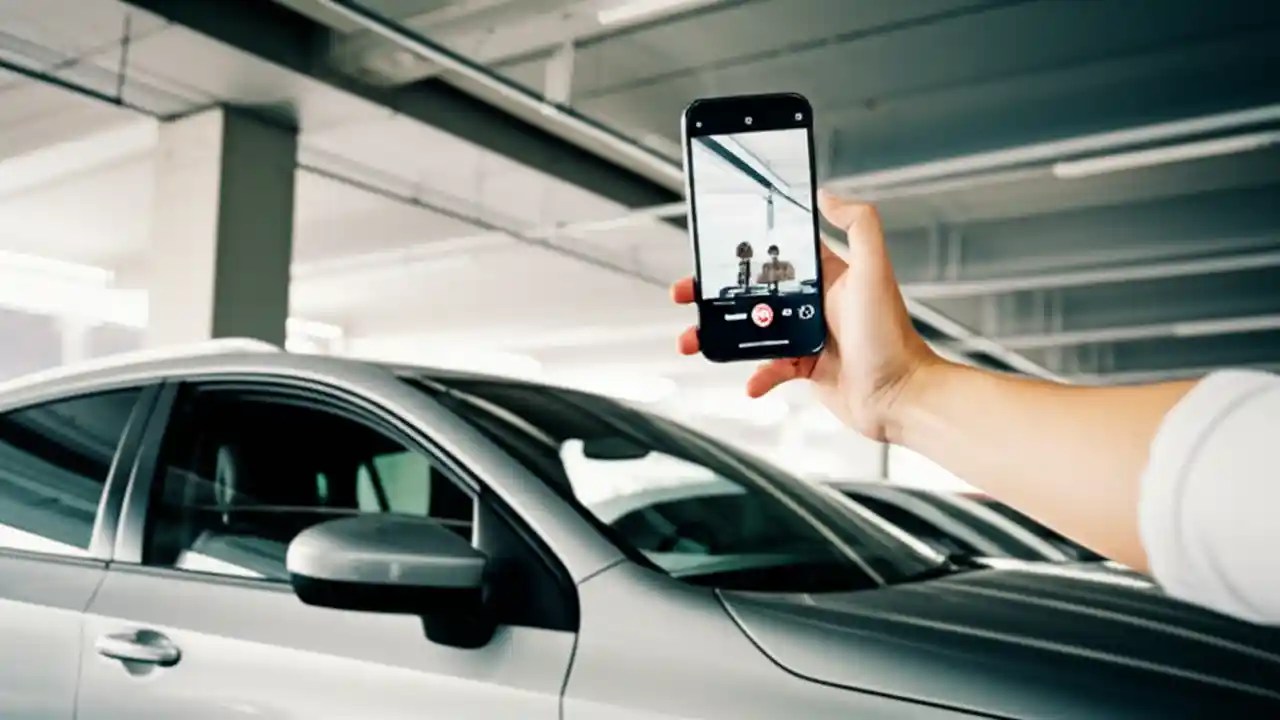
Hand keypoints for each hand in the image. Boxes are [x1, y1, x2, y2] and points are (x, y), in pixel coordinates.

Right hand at [672, 192, 940, 440]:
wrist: (900, 396)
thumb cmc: (892, 336)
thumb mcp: (875, 271)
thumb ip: (859, 225)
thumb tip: (827, 195)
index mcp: (825, 275)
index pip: (776, 252)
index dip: (742, 248)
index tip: (712, 248)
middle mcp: (813, 303)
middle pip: (752, 290)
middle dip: (714, 292)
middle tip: (685, 293)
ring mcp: (806, 337)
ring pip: (751, 331)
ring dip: (718, 334)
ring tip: (692, 340)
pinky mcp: (805, 369)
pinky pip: (769, 368)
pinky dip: (757, 375)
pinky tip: (752, 382)